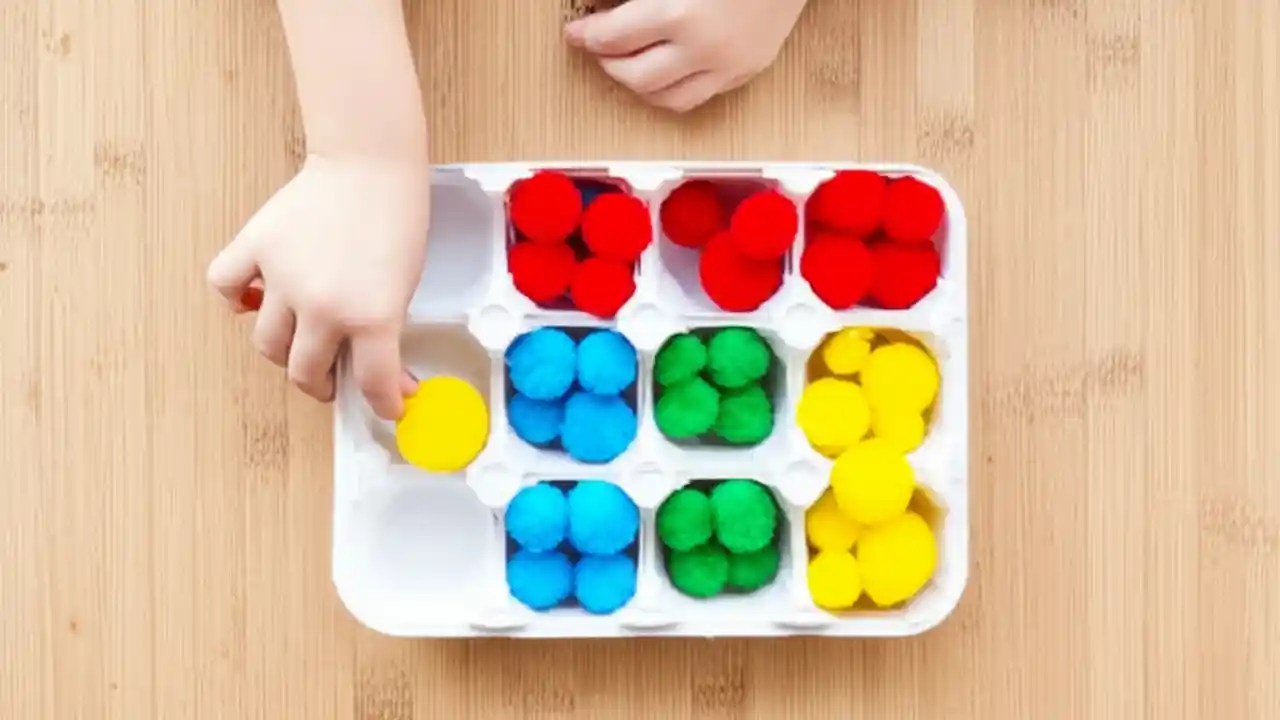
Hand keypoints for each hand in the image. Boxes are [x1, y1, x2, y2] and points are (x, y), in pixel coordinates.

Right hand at [207, 155, 428, 419]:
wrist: (370, 164)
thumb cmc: (395, 217)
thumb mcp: (406, 284)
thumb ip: (385, 327)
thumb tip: (383, 368)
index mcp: (371, 316)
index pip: (374, 384)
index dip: (384, 403)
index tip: (389, 406)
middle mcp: (322, 305)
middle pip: (306, 373)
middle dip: (323, 385)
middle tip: (332, 380)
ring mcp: (283, 279)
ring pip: (267, 343)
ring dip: (284, 352)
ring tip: (300, 344)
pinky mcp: (256, 248)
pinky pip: (227, 288)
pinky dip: (235, 300)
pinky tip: (254, 300)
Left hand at [564, 0, 807, 112]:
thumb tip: (603, 4)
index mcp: (679, 12)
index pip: (615, 37)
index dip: (588, 35)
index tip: (575, 32)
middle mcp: (702, 48)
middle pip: (635, 77)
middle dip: (609, 64)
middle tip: (598, 49)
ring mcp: (729, 65)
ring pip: (667, 98)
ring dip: (638, 86)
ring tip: (627, 66)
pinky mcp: (748, 70)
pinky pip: (700, 96)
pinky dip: (673, 90)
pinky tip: (664, 72)